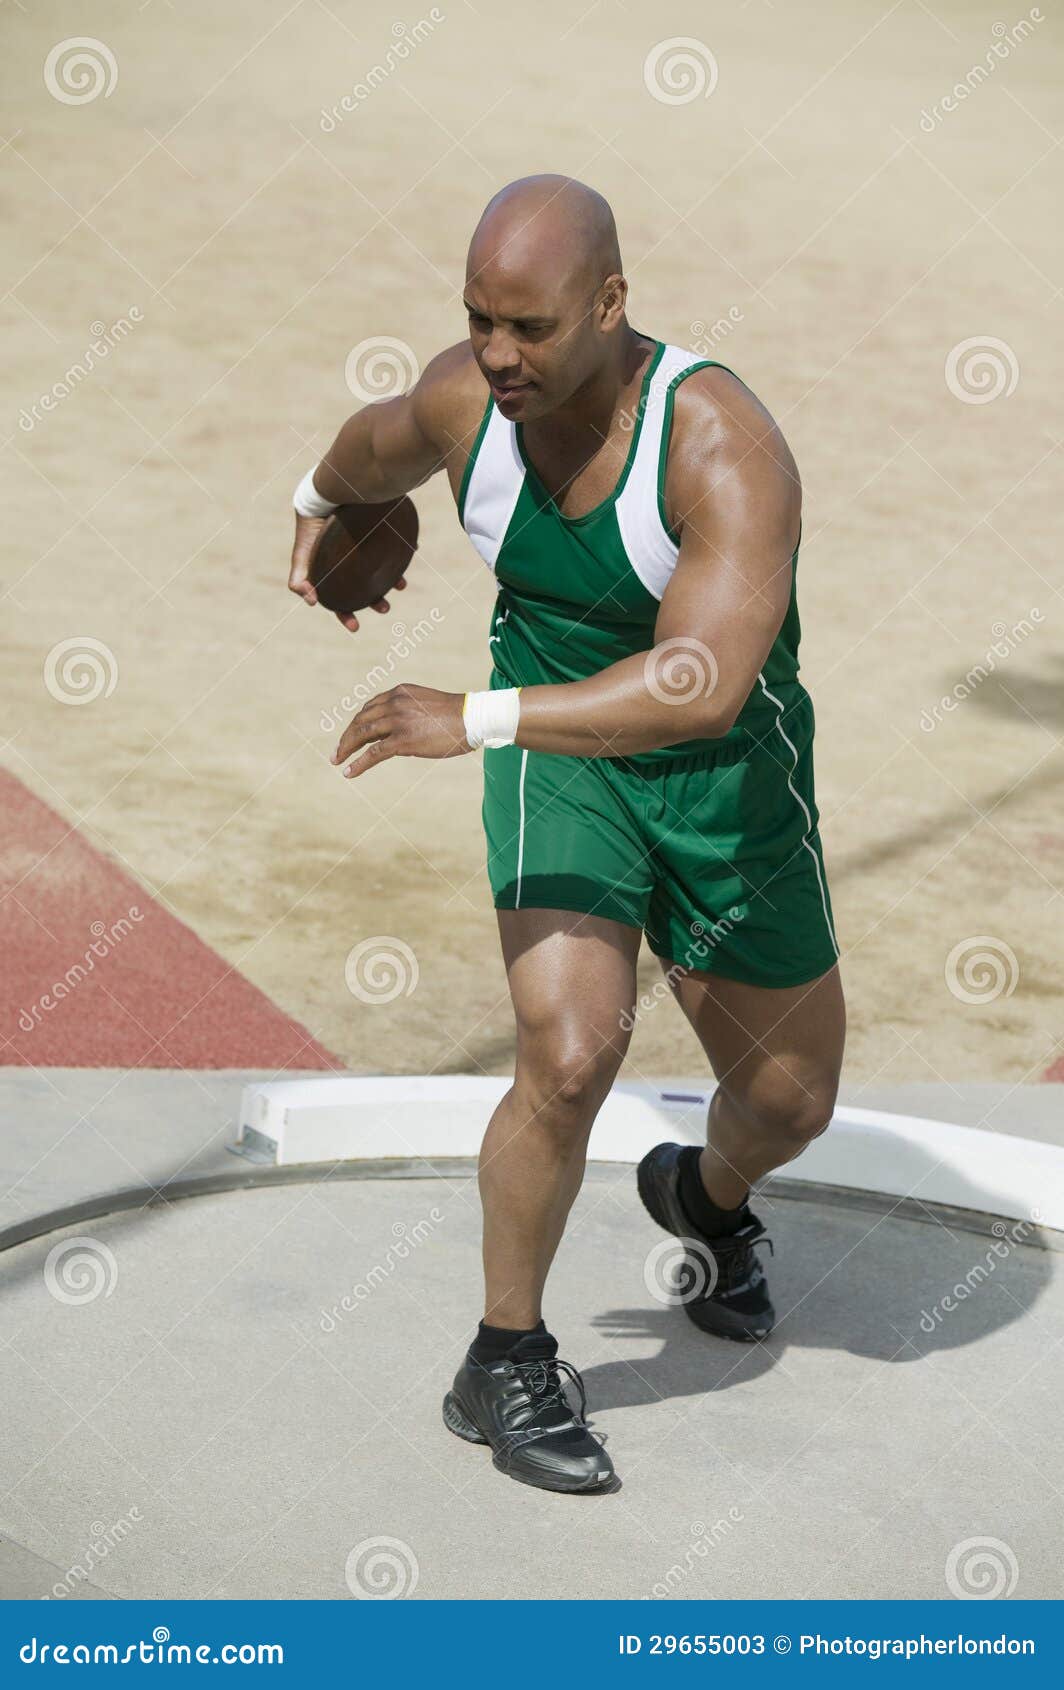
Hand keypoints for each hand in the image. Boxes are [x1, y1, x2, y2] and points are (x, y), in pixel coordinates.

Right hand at [288, 512, 405, 632]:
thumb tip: (312, 603)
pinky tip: (412, 550)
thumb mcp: (302, 553)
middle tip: (384, 608)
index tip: (355, 627)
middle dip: (374, 602)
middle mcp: (349, 562)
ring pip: (381, 571)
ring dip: (391, 581)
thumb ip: (300, 578)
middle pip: (363, 589)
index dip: (345, 614)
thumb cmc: (312, 524)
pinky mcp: (379, 530)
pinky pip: (395, 544)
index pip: (339, 599)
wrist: (328, 488)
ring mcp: (365, 547)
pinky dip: (403, 549)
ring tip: (401, 585)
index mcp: (332, 572)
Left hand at [332, 684, 471, 777]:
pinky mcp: (403, 740)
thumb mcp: (425, 705)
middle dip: (347, 737)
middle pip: (361, 720)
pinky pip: (373, 753)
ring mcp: (397, 721)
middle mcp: (394, 703)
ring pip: (362, 734)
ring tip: (337, 761)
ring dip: (346, 748)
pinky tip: (349, 772)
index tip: (351, 736)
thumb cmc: (456, 715)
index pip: (370, 708)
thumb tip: (398, 732)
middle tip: (337, 752)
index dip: (357, 723)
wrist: (472, 717)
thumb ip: (408, 712)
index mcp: (399, 693)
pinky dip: (358, 763)